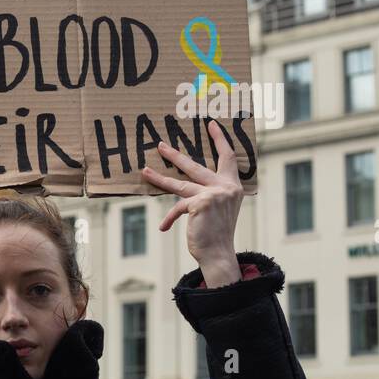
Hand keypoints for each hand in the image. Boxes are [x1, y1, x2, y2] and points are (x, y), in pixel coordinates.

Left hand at [141, 120, 242, 287]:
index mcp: (233, 185)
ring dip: (160, 178)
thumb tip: (187, 183)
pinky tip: (164, 228)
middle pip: (195, 166)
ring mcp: (213, 194)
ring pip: (180, 183)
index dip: (220, 140)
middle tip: (160, 145)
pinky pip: (177, 207)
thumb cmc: (216, 232)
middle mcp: (226, 187)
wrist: (218, 253)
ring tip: (145, 171)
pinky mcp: (200, 204)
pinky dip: (170, 218)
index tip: (211, 124)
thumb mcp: (218, 208)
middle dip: (176, 155)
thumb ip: (210, 193)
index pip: (228, 157)